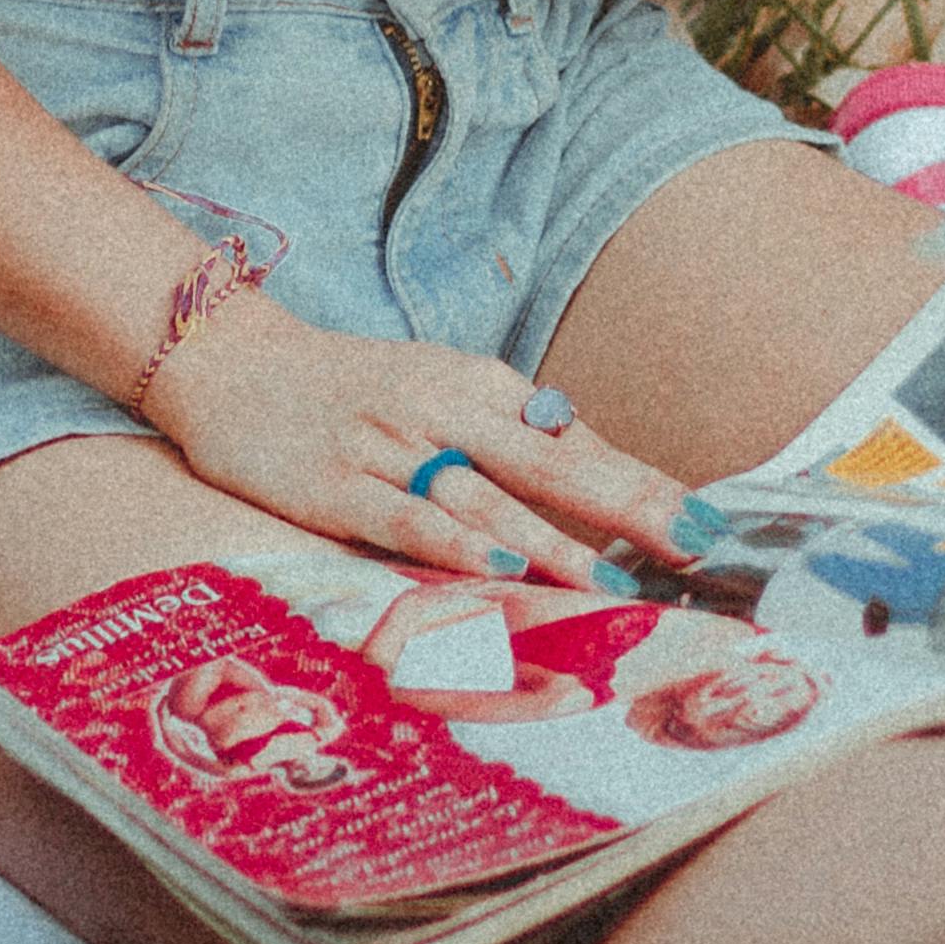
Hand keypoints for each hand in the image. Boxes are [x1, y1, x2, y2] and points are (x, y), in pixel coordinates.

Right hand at [147, 292, 691, 582]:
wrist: (234, 364)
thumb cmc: (352, 392)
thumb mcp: (441, 395)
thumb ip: (510, 437)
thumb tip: (599, 482)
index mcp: (480, 388)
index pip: (576, 442)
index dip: (644, 484)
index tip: (710, 525)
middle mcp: (446, 410)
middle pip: (551, 465)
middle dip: (628, 508)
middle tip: (695, 547)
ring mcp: (391, 447)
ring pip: (487, 498)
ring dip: (553, 543)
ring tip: (615, 579)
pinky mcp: (338, 486)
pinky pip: (405, 518)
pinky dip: (454, 543)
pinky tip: (498, 568)